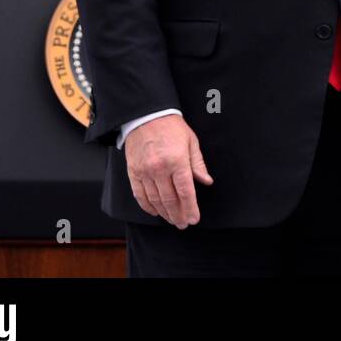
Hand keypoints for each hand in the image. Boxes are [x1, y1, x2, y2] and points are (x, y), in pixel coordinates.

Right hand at [125, 114, 212, 228]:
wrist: (146, 116)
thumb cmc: (172, 127)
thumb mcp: (191, 142)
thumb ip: (198, 164)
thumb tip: (206, 181)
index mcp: (177, 161)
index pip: (186, 191)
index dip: (190, 208)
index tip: (194, 219)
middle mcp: (160, 168)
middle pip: (170, 199)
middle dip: (178, 214)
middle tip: (183, 224)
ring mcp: (144, 171)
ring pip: (155, 200)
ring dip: (164, 213)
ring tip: (172, 220)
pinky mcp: (133, 172)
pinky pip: (139, 195)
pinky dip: (147, 206)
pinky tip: (155, 212)